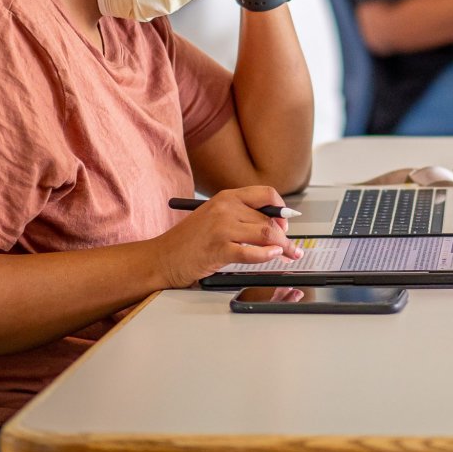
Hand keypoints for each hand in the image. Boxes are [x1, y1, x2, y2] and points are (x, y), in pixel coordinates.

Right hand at [150, 186, 303, 287]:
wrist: (161, 258)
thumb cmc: (188, 241)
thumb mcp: (214, 217)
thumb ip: (240, 216)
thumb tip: (275, 223)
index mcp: (226, 197)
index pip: (267, 194)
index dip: (281, 209)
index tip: (286, 222)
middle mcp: (226, 208)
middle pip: (270, 218)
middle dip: (285, 235)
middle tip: (291, 246)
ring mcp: (222, 227)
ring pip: (266, 233)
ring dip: (283, 246)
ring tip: (288, 254)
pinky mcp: (218, 249)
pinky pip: (252, 252)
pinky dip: (267, 255)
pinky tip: (272, 257)